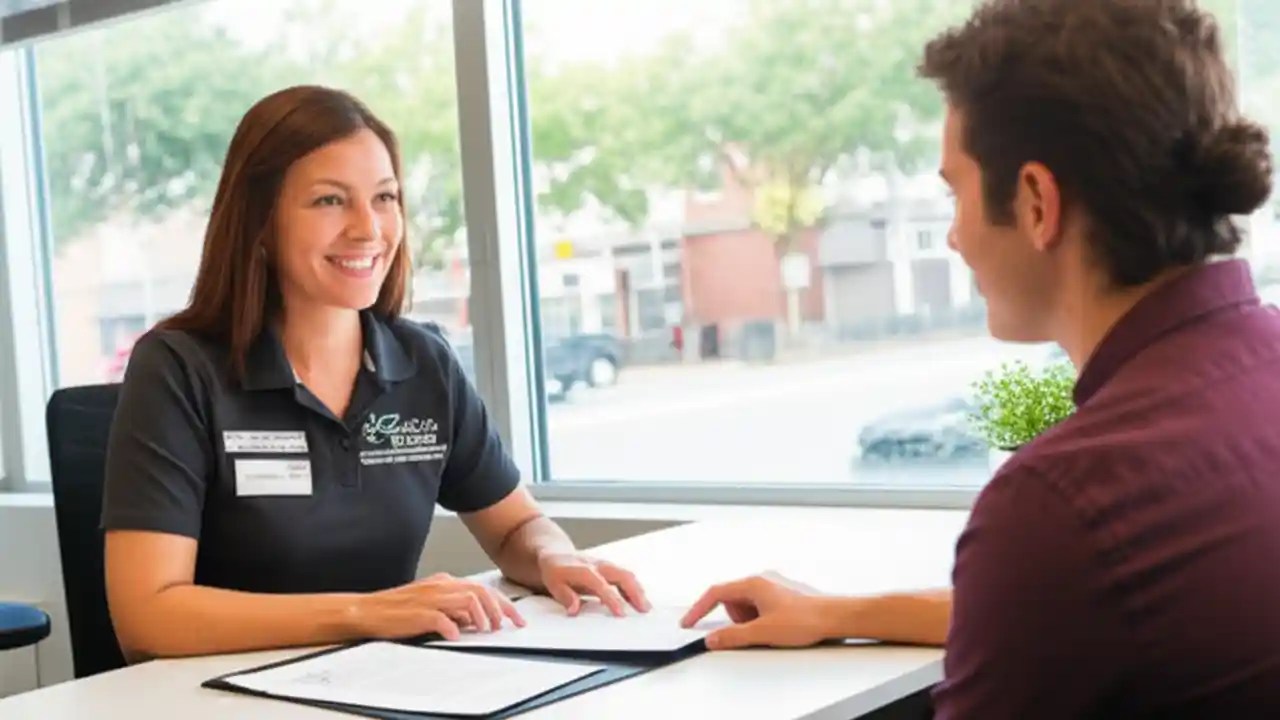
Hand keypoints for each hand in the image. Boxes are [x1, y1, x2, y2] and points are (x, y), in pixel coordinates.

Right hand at [356, 573, 525, 640]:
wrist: (368, 610)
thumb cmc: (398, 609)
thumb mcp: (432, 603)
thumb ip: (453, 607)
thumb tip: (475, 619)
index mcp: (446, 582)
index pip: (483, 589)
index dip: (504, 604)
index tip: (516, 618)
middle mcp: (442, 586)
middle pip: (481, 592)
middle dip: (500, 609)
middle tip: (506, 626)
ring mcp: (431, 598)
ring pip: (468, 600)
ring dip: (481, 617)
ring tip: (485, 630)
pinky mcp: (419, 613)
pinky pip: (443, 619)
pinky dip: (453, 628)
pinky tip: (455, 636)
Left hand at [537, 552, 650, 616]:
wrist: (556, 553)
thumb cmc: (555, 570)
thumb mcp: (553, 584)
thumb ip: (565, 596)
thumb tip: (574, 610)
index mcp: (585, 570)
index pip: (602, 585)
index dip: (612, 599)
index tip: (620, 613)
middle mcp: (598, 566)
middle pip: (622, 575)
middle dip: (635, 592)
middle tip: (643, 610)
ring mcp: (606, 566)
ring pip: (627, 575)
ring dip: (638, 590)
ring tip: (645, 608)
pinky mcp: (609, 569)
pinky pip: (625, 576)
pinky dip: (634, 588)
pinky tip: (639, 601)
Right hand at [681, 573, 831, 649]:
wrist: (835, 617)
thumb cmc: (805, 619)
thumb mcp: (763, 632)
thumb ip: (733, 636)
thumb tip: (712, 638)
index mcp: (753, 583)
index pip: (716, 593)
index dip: (699, 608)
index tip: (689, 622)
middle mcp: (762, 579)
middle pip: (732, 600)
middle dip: (736, 619)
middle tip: (753, 631)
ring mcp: (774, 585)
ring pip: (747, 604)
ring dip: (750, 620)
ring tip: (770, 630)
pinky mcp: (784, 594)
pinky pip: (761, 606)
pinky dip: (761, 618)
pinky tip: (778, 628)